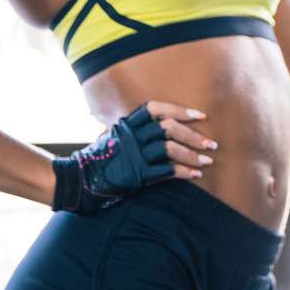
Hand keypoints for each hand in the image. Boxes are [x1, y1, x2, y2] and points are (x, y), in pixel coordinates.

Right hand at [51, 100, 216, 214]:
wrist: (78, 182)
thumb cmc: (100, 158)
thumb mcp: (114, 136)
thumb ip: (133, 128)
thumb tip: (158, 121)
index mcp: (127, 123)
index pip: (156, 108)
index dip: (180, 110)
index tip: (201, 115)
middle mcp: (131, 135)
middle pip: (169, 128)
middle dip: (194, 136)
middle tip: (211, 144)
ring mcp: (133, 154)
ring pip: (170, 149)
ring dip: (192, 155)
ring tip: (207, 161)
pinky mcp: (135, 174)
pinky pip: (165, 171)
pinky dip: (183, 172)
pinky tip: (194, 175)